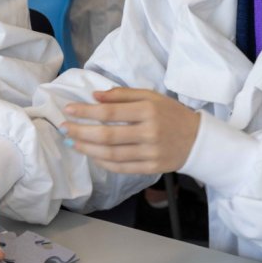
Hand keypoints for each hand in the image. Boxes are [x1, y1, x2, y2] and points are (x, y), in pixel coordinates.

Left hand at [61, 88, 199, 173]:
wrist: (198, 139)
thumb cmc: (171, 113)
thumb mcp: (151, 96)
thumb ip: (122, 94)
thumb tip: (95, 96)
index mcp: (148, 110)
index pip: (109, 113)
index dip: (86, 112)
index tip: (69, 109)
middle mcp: (149, 132)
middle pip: (107, 136)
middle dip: (80, 132)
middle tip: (63, 129)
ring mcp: (150, 153)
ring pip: (111, 154)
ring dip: (87, 149)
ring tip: (72, 143)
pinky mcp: (151, 168)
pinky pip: (121, 168)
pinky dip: (103, 163)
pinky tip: (92, 155)